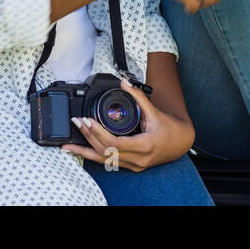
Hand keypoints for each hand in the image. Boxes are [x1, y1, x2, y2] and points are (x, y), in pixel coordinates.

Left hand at [61, 78, 193, 171]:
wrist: (181, 143)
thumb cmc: (170, 128)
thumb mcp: (155, 111)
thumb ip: (138, 97)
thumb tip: (124, 82)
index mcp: (145, 145)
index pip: (115, 143)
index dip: (98, 133)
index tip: (88, 120)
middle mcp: (138, 159)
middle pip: (106, 152)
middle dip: (88, 137)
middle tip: (77, 122)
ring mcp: (134, 165)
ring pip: (104, 161)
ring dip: (85, 151)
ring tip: (67, 145)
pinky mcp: (131, 166)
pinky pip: (109, 163)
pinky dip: (94, 156)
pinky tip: (82, 152)